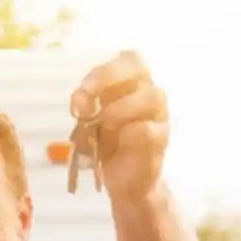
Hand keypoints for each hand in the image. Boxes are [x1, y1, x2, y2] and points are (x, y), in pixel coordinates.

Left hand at [70, 51, 168, 202]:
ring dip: (119, 109)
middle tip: (84, 103)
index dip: (104, 70)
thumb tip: (80, 102)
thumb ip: (87, 105)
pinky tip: (115, 145)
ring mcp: (159, 115)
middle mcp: (148, 93)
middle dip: (107, 80)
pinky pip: (148, 130)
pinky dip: (127, 134)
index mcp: (131, 83)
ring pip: (150, 97)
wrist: (122, 180)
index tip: (81, 91)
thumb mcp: (90, 120)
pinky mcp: (161, 140)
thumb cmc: (106, 144)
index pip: (128, 60)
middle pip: (140, 69)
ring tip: (102, 126)